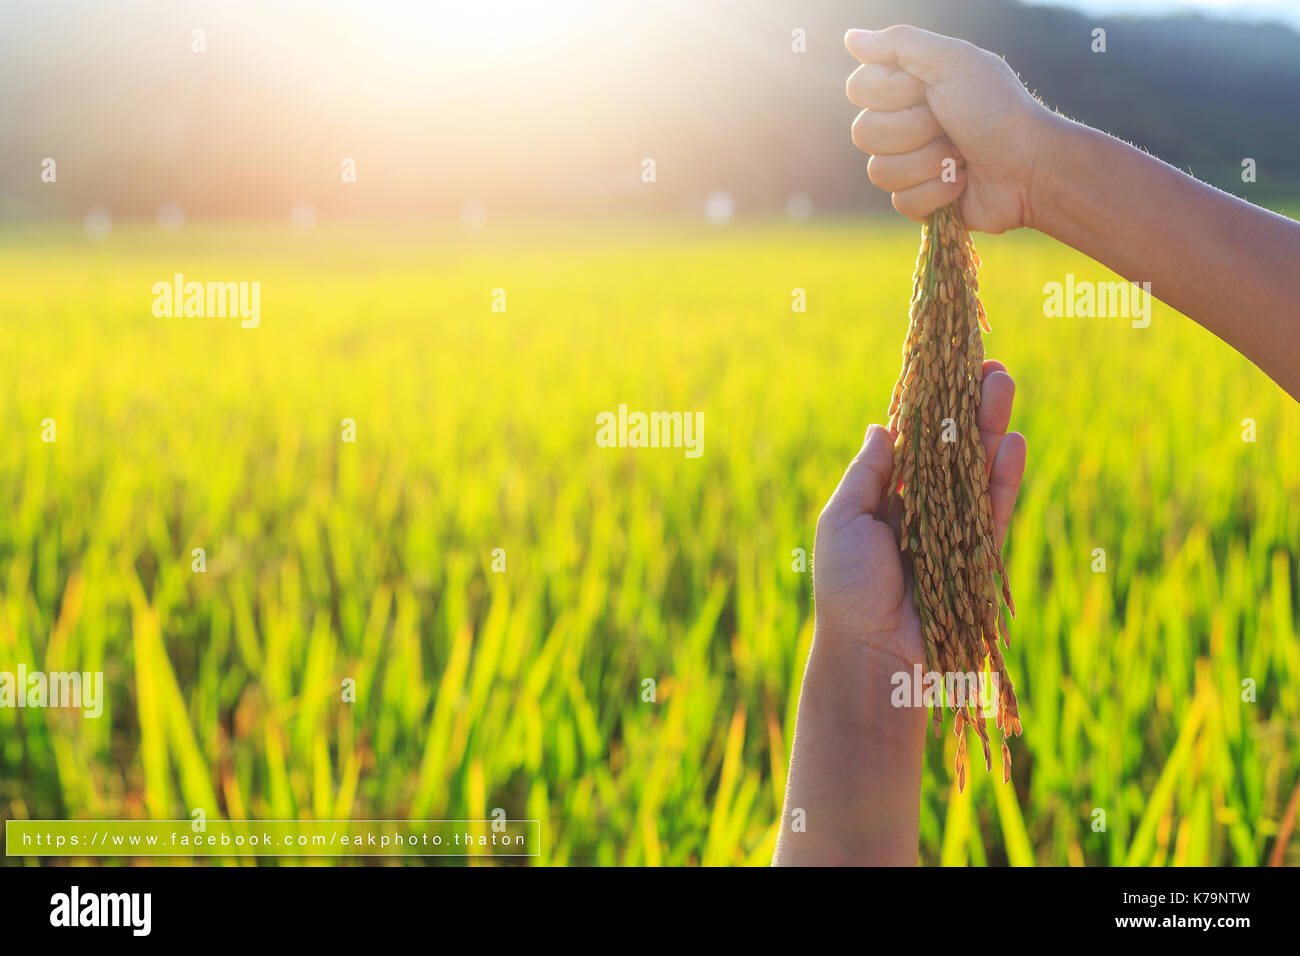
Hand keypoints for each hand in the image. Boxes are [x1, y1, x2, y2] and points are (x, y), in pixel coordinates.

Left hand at [812, 360, 1026, 669]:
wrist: (872, 653)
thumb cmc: (846, 588)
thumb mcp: (843, 521)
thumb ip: (867, 475)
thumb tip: (882, 427)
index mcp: (884, 495)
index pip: (913, 440)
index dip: (930, 405)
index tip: (947, 368)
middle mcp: (921, 506)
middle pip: (951, 446)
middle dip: (970, 407)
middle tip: (990, 367)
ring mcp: (952, 528)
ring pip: (977, 469)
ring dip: (991, 428)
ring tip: (1004, 386)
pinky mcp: (977, 555)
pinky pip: (995, 509)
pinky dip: (1004, 477)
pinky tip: (1013, 441)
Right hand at [845, 25, 1057, 232]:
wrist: (1030, 165)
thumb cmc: (996, 108)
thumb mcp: (953, 61)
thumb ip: (900, 43)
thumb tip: (851, 38)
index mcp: (907, 86)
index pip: (859, 88)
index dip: (892, 93)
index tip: (929, 90)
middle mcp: (902, 123)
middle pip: (863, 132)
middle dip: (914, 130)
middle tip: (950, 125)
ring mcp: (908, 164)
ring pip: (879, 172)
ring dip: (928, 163)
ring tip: (960, 156)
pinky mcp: (918, 200)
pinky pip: (900, 202)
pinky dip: (937, 192)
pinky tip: (961, 182)